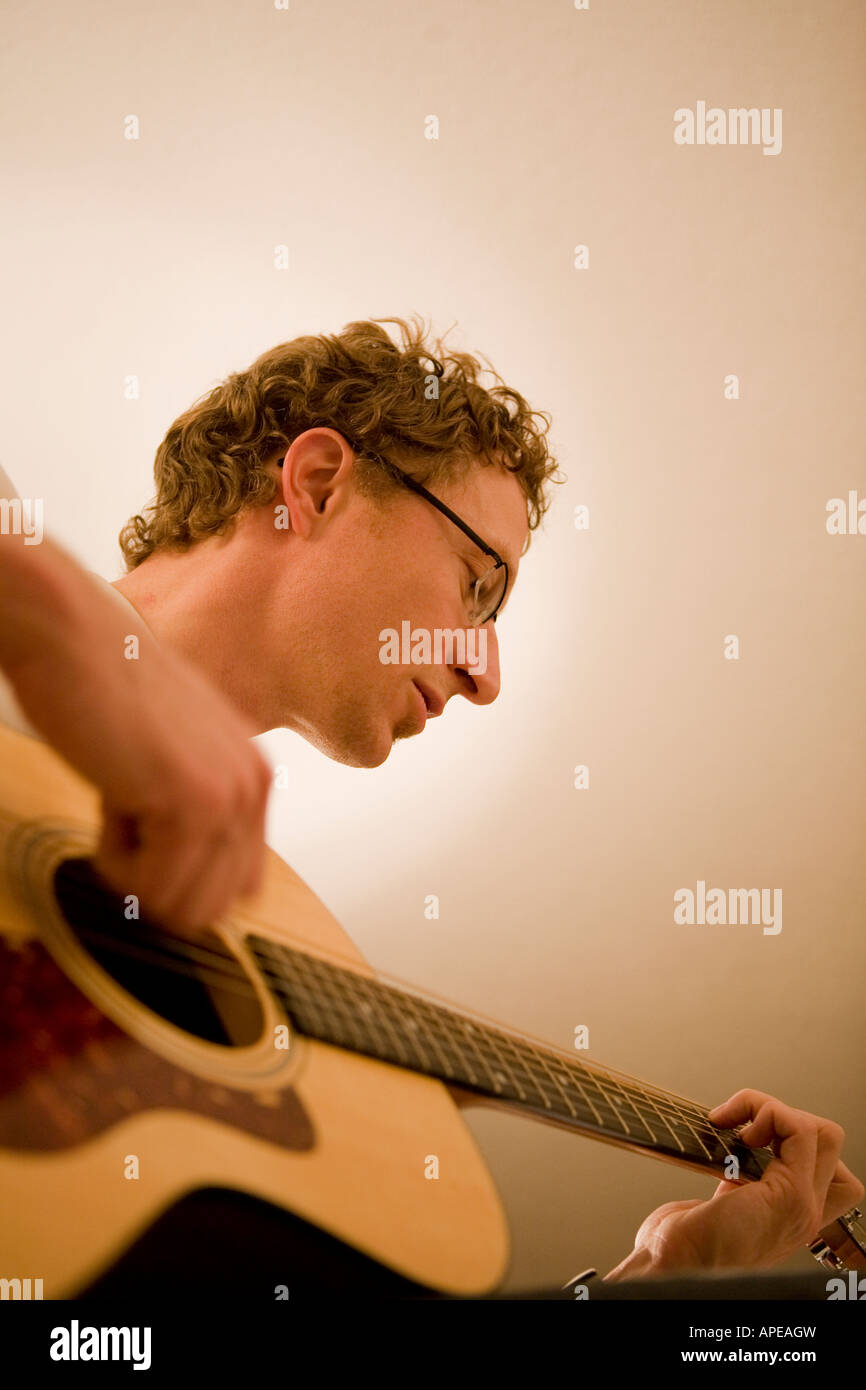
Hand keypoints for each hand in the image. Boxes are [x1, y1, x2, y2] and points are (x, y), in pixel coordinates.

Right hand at [3, 539, 271, 936]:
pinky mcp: (192, 804)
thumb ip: (196, 807)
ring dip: (131, 868)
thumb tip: (195, 899)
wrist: (70, 635)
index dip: (174, 876)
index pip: (238, 886)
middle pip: (209, 909)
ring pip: (179, 906)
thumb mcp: (171, 751)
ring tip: (118, 795)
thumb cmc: (102, 685)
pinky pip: (147, 887)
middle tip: (126, 809)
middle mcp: (255, 787)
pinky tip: (109, 794)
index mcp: (255, 776)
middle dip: (152, 877)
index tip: (140, 826)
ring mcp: (229, 797)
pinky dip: (111, 858)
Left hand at [604, 1089, 864, 1279]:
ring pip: (822, 1133)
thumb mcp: (722, 1206)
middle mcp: (803, 1212)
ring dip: (774, 1110)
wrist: (672, 1266)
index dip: (791, 1137)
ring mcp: (802, 1205)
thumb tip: (733, 1151)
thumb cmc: (682, 1244)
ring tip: (738, 1126)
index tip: (748, 1135)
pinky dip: (766, 1109)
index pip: (825, 1166)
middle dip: (785, 1117)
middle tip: (744, 1128)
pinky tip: (733, 1124)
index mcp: (788, 1213)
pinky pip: (798, 1129)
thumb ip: (741, 1184)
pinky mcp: (789, 1195)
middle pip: (829, 1144)